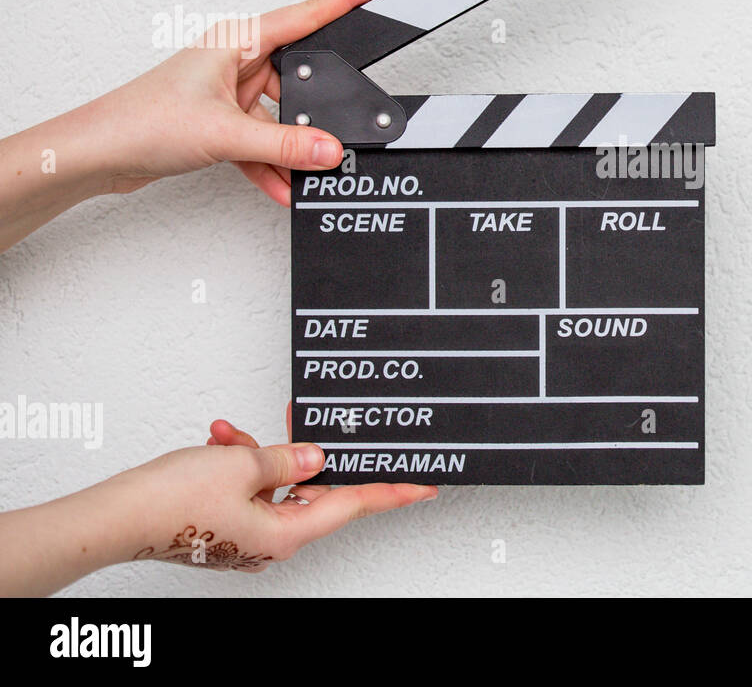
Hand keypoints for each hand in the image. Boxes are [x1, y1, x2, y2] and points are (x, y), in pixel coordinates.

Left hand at [0, 0, 400, 250]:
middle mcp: (236, 60)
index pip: (309, 14)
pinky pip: (264, 141)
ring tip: (300, 171)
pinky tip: (280, 186)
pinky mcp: (222, 122)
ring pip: (283, 116)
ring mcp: (230, 92)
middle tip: (341, 123)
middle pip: (302, 76)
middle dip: (319, 108)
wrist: (96, 153)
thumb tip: (329, 150)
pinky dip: (272, 164)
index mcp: (238, 41)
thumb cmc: (139, 121)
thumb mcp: (225, 134)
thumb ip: (284, 146)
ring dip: (291, 148)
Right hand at [0, 416, 435, 594]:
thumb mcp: (244, 465)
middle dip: (305, 451)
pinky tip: (220, 441)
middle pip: (313, 488)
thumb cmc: (172, 503)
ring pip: (275, 481)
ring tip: (233, 436)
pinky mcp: (225, 524)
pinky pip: (248, 486)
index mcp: (287, 533)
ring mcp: (247, 533)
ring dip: (259, 452)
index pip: (354, 504)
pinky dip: (238, 461)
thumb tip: (315, 457)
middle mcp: (272, 539)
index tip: (425, 483)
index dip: (393, 490)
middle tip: (313, 423)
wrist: (115, 516)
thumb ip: (289, 458)